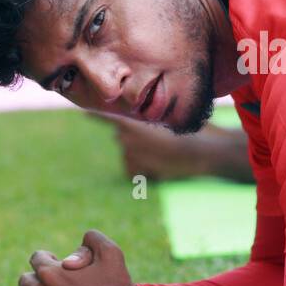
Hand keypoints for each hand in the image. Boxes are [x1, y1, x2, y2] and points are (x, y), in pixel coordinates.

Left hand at [89, 112, 241, 180]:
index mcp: (133, 118)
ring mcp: (130, 154)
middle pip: (124, 137)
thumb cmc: (191, 128)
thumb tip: (141, 128)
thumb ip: (151, 120)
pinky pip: (133, 172)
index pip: (106, 116)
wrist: (203, 150)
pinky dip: (144, 173)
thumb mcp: (173, 118)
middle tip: (160, 141)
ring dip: (144, 157)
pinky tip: (161, 168)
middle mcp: (126, 136)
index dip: (95, 115)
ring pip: (130, 156)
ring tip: (166, 154)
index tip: (82, 113)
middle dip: (137, 140)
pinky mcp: (135, 170)